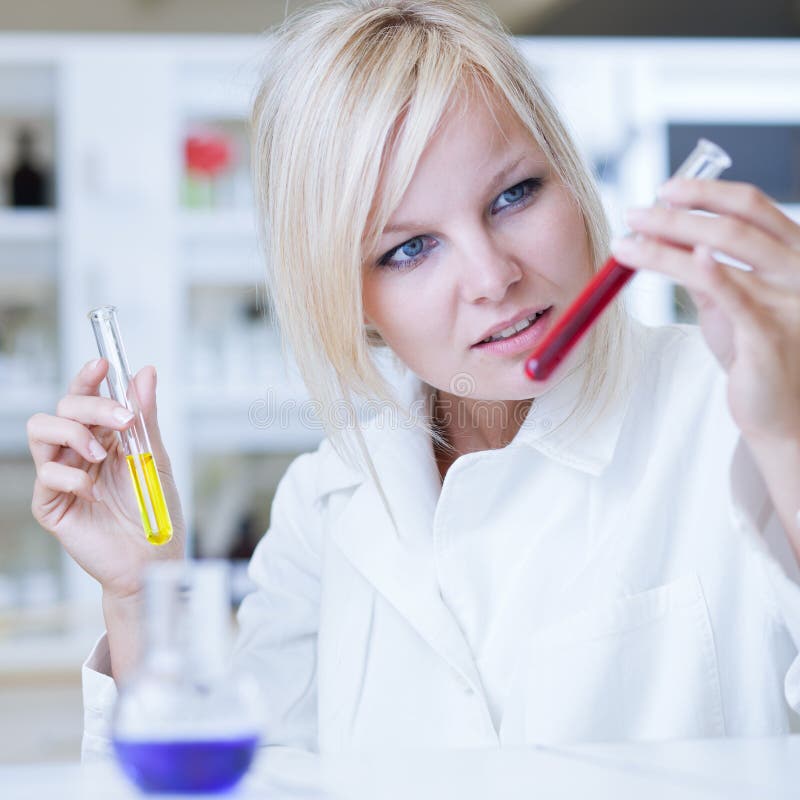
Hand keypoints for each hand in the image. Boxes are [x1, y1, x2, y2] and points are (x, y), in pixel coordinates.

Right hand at [28, 359, 185, 601]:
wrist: (152, 557)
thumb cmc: (156, 509)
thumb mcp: (156, 457)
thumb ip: (145, 416)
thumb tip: (145, 372)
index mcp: (104, 437)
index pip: (85, 397)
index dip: (88, 377)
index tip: (103, 363)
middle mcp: (79, 451)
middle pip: (63, 407)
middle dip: (90, 404)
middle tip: (122, 418)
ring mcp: (62, 475)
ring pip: (41, 431)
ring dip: (72, 433)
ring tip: (100, 453)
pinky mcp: (51, 503)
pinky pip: (46, 475)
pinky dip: (72, 477)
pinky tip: (94, 491)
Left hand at [611, 178, 799, 444]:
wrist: (781, 409)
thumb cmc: (754, 351)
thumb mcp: (732, 301)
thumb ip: (706, 270)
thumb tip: (665, 236)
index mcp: (793, 254)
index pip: (752, 207)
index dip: (707, 192)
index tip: (666, 189)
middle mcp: (798, 271)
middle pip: (731, 227)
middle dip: (676, 216)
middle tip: (634, 213)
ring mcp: (789, 302)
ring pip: (719, 257)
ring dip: (663, 246)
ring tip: (625, 243)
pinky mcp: (769, 336)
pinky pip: (737, 298)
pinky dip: (712, 273)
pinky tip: (690, 258)